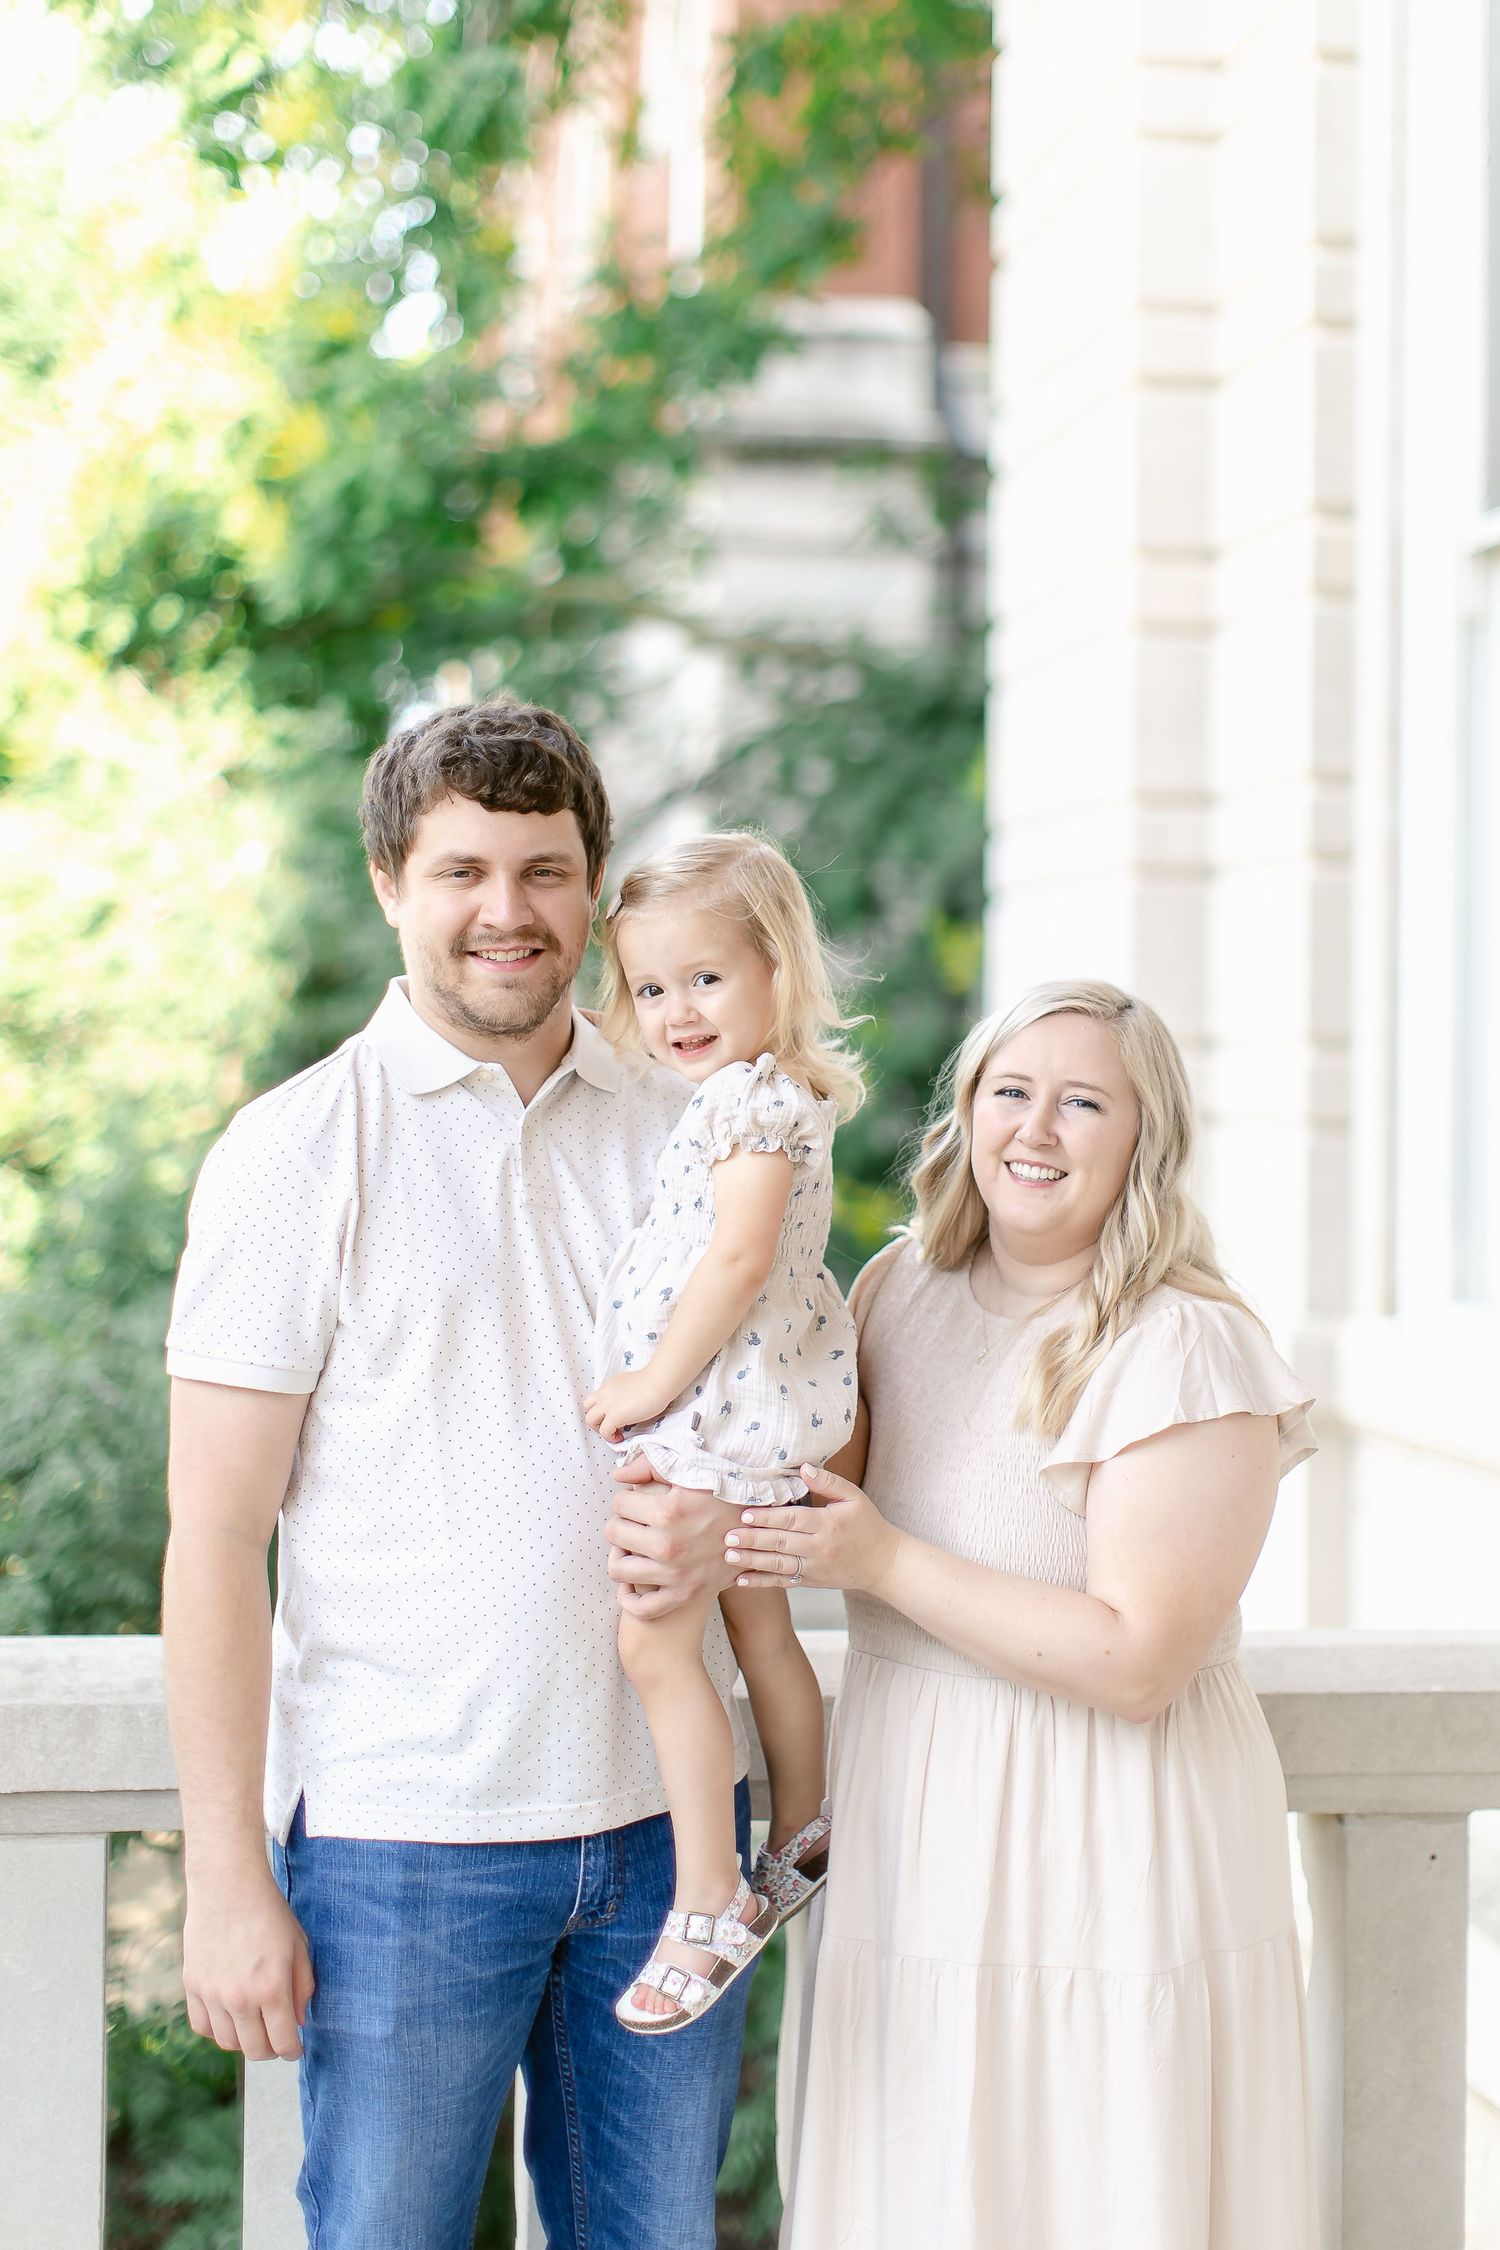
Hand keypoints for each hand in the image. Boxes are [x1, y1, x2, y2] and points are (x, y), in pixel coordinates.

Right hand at [182, 1860, 315, 2061]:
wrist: (228, 1886)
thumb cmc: (269, 1913)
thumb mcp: (298, 1945)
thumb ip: (303, 1987)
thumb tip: (297, 2021)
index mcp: (271, 1988)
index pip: (283, 2042)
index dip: (292, 2050)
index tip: (294, 2048)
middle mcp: (240, 1997)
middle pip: (255, 2050)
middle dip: (270, 2050)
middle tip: (276, 2039)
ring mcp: (212, 1994)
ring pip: (227, 2042)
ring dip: (244, 2040)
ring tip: (254, 2025)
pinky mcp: (192, 1986)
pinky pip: (202, 2026)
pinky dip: (216, 2028)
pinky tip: (229, 2015)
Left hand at [584, 1369, 670, 1444]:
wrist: (658, 1383)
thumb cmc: (653, 1383)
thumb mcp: (631, 1385)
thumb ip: (624, 1393)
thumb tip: (627, 1405)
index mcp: (609, 1385)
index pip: (596, 1398)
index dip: (603, 1409)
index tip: (614, 1414)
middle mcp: (604, 1393)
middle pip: (588, 1407)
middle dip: (597, 1418)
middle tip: (610, 1424)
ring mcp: (607, 1405)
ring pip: (590, 1420)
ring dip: (600, 1428)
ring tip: (613, 1432)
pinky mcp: (614, 1416)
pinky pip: (604, 1431)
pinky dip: (610, 1437)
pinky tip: (620, 1437)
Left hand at [605, 1453, 737, 1617]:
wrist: (761, 1527)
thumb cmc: (726, 1494)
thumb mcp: (693, 1470)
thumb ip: (652, 1465)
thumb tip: (617, 1475)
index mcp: (668, 1512)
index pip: (619, 1504)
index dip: (626, 1499)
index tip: (638, 1500)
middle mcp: (667, 1546)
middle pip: (614, 1534)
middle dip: (622, 1523)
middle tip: (635, 1521)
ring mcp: (675, 1575)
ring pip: (618, 1569)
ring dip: (620, 1555)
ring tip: (632, 1546)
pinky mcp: (684, 1595)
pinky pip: (642, 1608)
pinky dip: (629, 1598)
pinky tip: (632, 1581)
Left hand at [723, 1461, 902, 1596]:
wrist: (884, 1564)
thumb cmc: (868, 1525)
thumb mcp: (854, 1497)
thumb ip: (828, 1482)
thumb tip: (803, 1468)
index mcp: (828, 1524)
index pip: (793, 1520)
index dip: (768, 1517)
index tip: (746, 1514)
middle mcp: (819, 1548)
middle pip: (781, 1543)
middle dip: (753, 1540)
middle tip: (728, 1537)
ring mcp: (814, 1567)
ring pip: (778, 1565)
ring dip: (752, 1561)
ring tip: (729, 1556)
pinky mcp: (811, 1581)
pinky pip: (783, 1582)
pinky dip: (761, 1582)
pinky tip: (741, 1580)